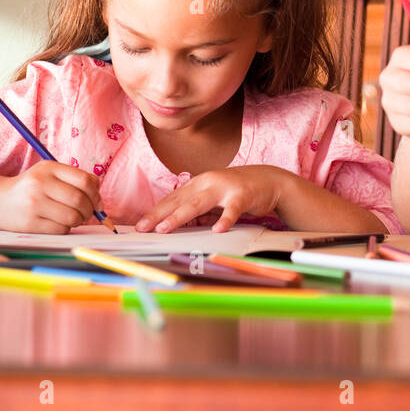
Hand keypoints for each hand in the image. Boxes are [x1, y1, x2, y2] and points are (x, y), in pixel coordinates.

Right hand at [0, 161, 101, 233]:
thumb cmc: (32, 188)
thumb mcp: (51, 175)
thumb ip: (77, 182)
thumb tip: (101, 204)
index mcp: (49, 168)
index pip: (86, 181)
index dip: (96, 193)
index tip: (96, 200)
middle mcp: (40, 184)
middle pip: (80, 200)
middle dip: (89, 210)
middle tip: (86, 212)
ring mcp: (34, 204)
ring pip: (72, 217)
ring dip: (78, 220)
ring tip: (72, 218)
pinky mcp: (29, 223)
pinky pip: (61, 229)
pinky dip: (66, 228)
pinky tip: (58, 223)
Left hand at [135, 166, 283, 232]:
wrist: (270, 180)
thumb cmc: (239, 191)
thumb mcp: (215, 200)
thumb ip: (198, 211)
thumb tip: (178, 225)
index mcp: (199, 183)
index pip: (172, 199)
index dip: (155, 211)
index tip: (139, 225)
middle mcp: (208, 182)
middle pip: (179, 200)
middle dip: (159, 215)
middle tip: (143, 228)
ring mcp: (225, 187)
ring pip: (198, 204)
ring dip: (180, 216)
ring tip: (165, 228)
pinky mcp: (243, 195)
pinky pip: (232, 210)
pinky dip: (225, 219)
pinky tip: (218, 230)